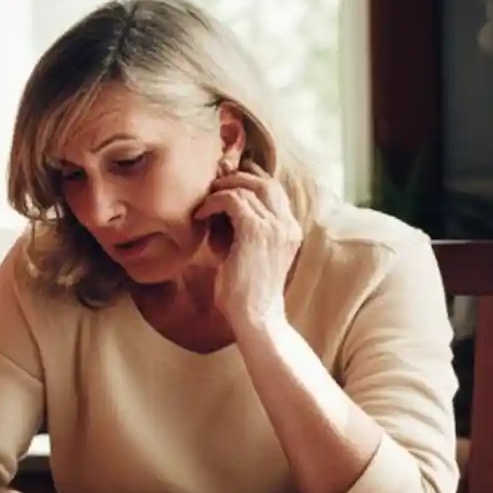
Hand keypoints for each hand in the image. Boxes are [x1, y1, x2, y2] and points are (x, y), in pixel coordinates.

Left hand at [194, 160, 301, 332]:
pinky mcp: (255, 231)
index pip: (275, 190)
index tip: (228, 181)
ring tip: (204, 202)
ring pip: (248, 187)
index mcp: (290, 230)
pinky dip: (214, 202)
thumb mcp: (249, 254)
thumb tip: (220, 213)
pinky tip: (201, 215)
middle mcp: (287, 225)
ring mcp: (274, 227)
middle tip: (214, 183)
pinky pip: (232, 200)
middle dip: (238, 177)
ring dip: (222, 190)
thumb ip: (243, 232)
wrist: (254, 316)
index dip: (252, 178)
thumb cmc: (246, 291)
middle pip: (266, 182)